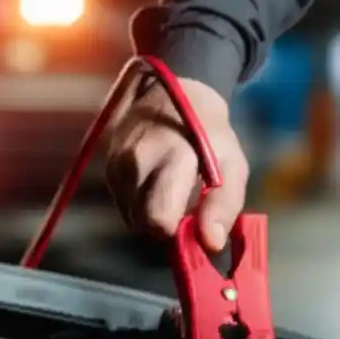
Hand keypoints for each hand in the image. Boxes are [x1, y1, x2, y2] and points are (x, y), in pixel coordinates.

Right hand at [106, 78, 248, 251]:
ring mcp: (116, 164)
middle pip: (143, 224)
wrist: (172, 94)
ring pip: (132, 219)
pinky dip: (141, 204)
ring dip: (152, 214)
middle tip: (185, 208)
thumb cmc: (209, 133)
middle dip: (166, 226)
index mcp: (171, 157)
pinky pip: (124, 207)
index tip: (193, 224)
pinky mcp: (107, 169)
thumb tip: (211, 244)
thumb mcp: (232, 165)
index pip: (159, 218)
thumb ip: (224, 205)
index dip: (178, 232)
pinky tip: (155, 184)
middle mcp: (135, 161)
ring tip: (172, 190)